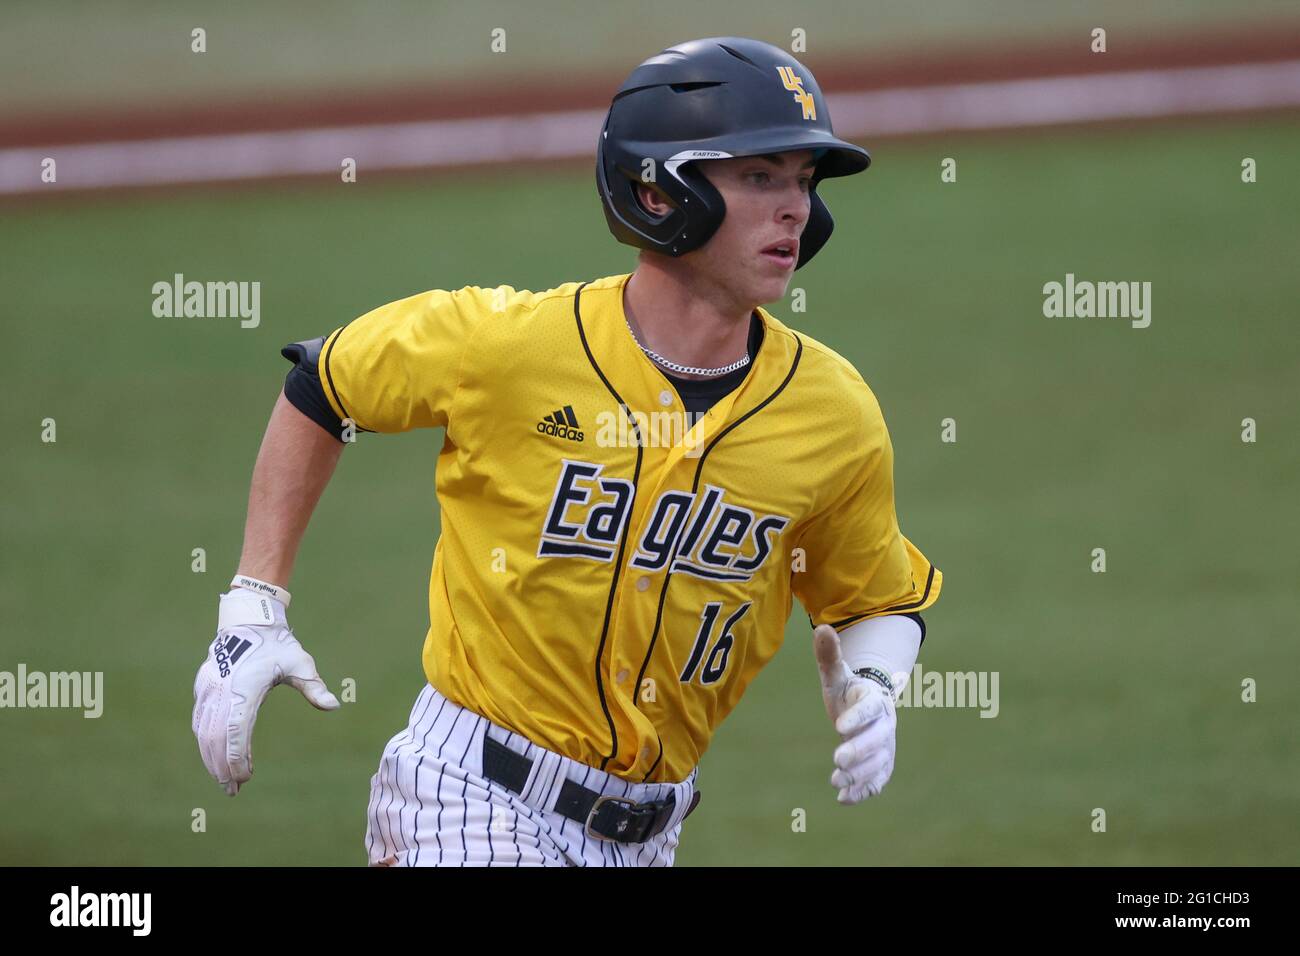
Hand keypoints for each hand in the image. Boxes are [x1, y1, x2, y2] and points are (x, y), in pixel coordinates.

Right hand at [192, 587, 339, 795]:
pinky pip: (200, 719)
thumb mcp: (299, 662)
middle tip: (232, 789)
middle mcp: (221, 690)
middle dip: (221, 766)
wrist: (249, 619)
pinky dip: (205, 741)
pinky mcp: (203, 687)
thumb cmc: (277, 644)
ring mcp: (209, 688)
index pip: (235, 731)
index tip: (244, 778)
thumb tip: (334, 706)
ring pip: (203, 731)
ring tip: (223, 779)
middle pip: (214, 738)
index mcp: (244, 688)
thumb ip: (314, 686)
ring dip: (210, 757)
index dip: (236, 757)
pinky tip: (213, 756)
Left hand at [812, 624, 897, 804]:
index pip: (869, 708)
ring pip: (878, 763)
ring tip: (835, 781)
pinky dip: (863, 791)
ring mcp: (885, 748)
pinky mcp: (881, 766)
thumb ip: (829, 655)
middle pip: (876, 739)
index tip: (839, 726)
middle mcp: (884, 725)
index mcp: (874, 700)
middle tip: (838, 759)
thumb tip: (821, 628)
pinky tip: (844, 799)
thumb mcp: (837, 674)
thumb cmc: (849, 690)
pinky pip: (877, 781)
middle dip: (859, 750)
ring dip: (859, 774)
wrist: (868, 707)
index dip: (856, 717)